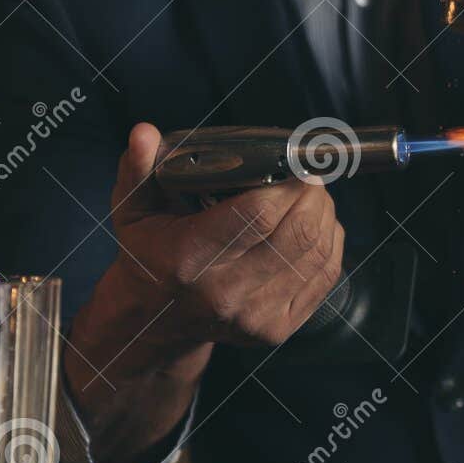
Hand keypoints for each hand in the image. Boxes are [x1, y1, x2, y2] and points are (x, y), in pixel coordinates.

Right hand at [64, 122, 343, 462]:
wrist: (156, 321)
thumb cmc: (150, 254)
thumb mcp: (133, 210)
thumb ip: (139, 168)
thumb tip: (144, 133)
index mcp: (189, 260)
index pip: (257, 215)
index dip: (286, 183)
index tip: (293, 163)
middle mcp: (225, 293)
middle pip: (297, 233)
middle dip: (312, 195)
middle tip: (308, 175)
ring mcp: (255, 316)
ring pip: (317, 253)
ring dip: (324, 215)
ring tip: (312, 196)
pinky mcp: (278, 329)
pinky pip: (325, 276)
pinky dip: (330, 243)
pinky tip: (317, 225)